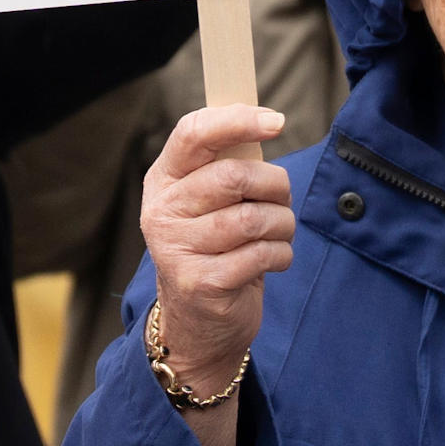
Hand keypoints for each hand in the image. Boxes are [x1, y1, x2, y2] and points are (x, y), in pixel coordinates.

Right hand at [139, 104, 289, 445]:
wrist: (198, 324)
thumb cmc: (215, 247)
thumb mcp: (211, 202)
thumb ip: (229, 164)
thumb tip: (264, 122)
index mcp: (163, 180)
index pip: (193, 133)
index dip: (237, 121)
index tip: (276, 121)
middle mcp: (162, 212)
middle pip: (234, 176)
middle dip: (275, 185)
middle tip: (282, 198)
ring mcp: (177, 250)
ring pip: (253, 218)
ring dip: (282, 224)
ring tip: (279, 233)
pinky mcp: (200, 283)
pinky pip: (261, 255)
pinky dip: (280, 255)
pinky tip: (273, 261)